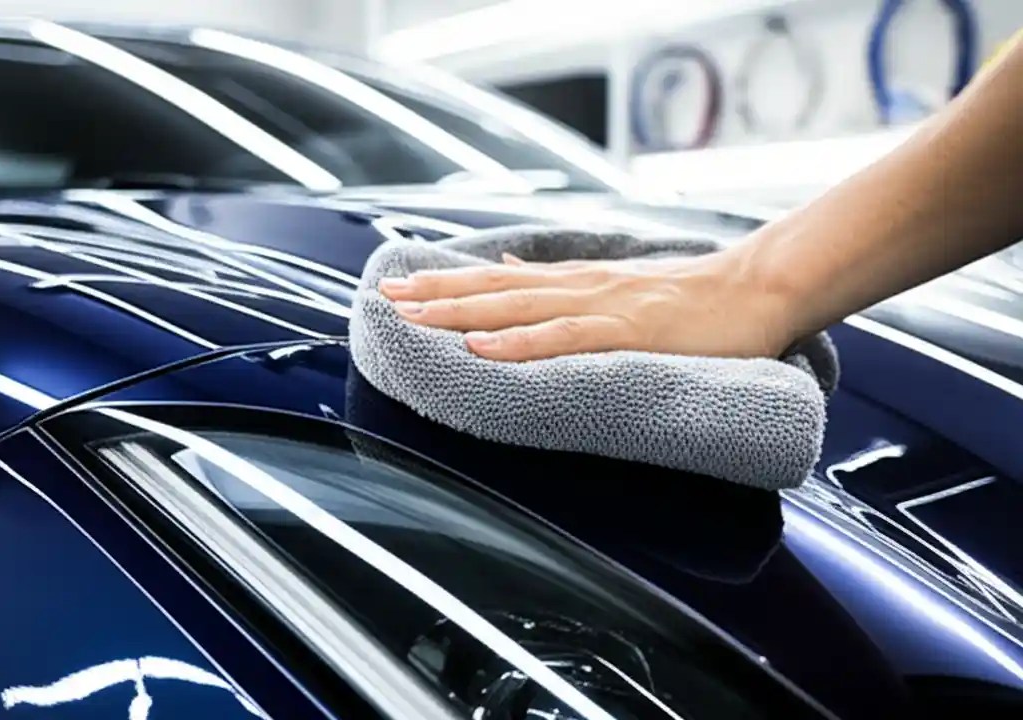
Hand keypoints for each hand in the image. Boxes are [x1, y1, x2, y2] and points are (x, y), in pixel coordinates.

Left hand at [378, 250, 793, 361]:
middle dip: (436, 294)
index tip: (399, 286)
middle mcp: (578, 287)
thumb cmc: (689, 296)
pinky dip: (519, 343)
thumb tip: (504, 268)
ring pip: (517, 309)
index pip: (496, 280)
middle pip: (494, 290)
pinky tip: (482, 345)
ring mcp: (602, 307)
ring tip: (414, 316)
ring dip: (462, 312)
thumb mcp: (613, 284)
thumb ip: (556, 282)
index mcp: (574, 282)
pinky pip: (564, 338)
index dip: (445, 283)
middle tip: (386, 298)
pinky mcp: (629, 331)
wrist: (755, 289)